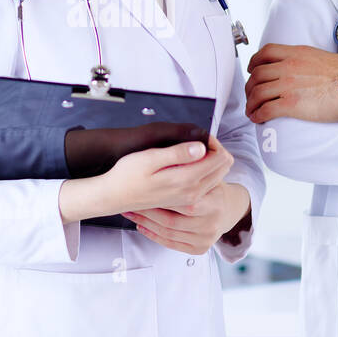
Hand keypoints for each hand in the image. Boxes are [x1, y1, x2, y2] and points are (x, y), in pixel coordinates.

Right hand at [58, 131, 232, 223]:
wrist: (114, 196)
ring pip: (218, 176)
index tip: (199, 135)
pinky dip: (206, 172)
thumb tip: (201, 147)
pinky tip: (189, 164)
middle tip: (197, 141)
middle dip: (216, 150)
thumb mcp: (150, 158)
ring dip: (212, 160)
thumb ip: (178, 153)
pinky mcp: (185, 201)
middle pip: (223, 167)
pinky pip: (208, 184)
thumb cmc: (127, 175)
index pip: (219, 157)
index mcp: (186, 180)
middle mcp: (193, 192)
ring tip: (192, 151)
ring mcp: (190, 198)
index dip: (213, 141)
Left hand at [126, 146, 250, 254]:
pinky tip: (141, 225)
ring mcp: (206, 237)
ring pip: (168, 231)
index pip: (183, 199)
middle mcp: (212, 222)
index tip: (139, 187)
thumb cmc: (214, 187)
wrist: (229, 209)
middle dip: (148, 210)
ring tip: (131, 212)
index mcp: (215, 200)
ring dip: (146, 222)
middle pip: (171, 219)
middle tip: (129, 202)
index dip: (158, 196)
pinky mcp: (200, 248)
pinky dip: (153, 234)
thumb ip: (200, 160)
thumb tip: (199, 145)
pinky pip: (171, 243)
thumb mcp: (210, 170)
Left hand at [244, 43, 337, 123]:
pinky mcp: (291, 104)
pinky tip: (257, 118)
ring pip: (257, 92)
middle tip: (251, 95)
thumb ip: (305, 61)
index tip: (252, 69)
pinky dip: (257, 115)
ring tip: (251, 110)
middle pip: (257, 74)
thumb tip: (303, 69)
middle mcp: (288, 67)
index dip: (254, 62)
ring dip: (251, 103)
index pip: (266, 52)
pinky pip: (265, 109)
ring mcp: (288, 85)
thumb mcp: (320, 57)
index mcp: (296, 54)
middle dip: (250, 86)